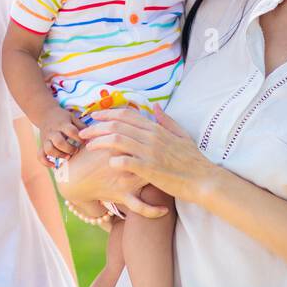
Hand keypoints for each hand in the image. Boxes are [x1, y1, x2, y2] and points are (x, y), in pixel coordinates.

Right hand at [38, 107, 84, 164]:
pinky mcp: (41, 145)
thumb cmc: (62, 118)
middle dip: (69, 149)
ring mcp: (46, 139)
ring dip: (59, 155)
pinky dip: (46, 162)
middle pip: (59, 142)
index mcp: (62, 124)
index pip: (71, 131)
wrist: (44, 114)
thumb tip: (91, 135)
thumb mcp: (72, 117)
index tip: (84, 142)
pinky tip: (54, 165)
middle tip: (75, 150)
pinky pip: (40, 155)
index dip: (79, 138)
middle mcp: (53, 132)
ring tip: (67, 156)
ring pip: (49, 150)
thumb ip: (81, 125)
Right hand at [53, 108, 169, 218]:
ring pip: (151, 182)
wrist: (73, 180)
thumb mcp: (102, 140)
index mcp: (123, 145)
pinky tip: (165, 211)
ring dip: (166, 183)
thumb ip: (119, 128)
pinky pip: (140, 207)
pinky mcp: (122, 197)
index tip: (176, 143)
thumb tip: (134, 115)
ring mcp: (125, 181)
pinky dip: (153, 211)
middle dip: (168, 161)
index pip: (148, 140)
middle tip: (183, 161)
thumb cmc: (87, 158)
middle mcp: (126, 162)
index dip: (163, 141)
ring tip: (179, 183)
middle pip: (153, 159)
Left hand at [77, 104, 218, 204]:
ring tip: (88, 147)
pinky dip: (114, 160)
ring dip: (99, 142)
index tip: (94, 116)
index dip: (108, 113)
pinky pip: (125, 161)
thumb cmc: (193, 160)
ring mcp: (149, 152)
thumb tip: (156, 106)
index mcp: (156, 128)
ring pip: (117, 140)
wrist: (203, 180)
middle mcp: (151, 137)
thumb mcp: (182, 135)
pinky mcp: (149, 169)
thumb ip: (167, 121)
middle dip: (96, 127)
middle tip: (83, 132)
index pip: (126, 114)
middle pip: (117, 125)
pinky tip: (107, 163)